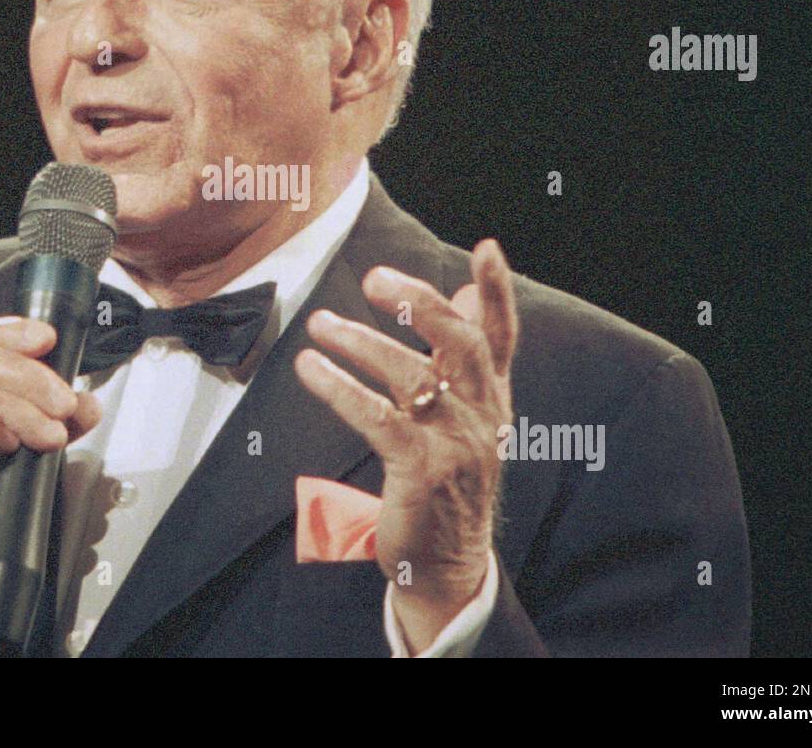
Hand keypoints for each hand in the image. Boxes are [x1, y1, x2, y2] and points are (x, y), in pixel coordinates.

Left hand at [294, 239, 517, 652]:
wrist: (448, 563)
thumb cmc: (450, 478)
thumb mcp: (469, 415)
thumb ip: (464, 355)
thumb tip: (466, 291)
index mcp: (492, 398)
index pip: (501, 336)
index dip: (497, 291)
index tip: (486, 247)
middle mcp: (481, 415)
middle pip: (461, 344)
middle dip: (419, 304)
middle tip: (375, 278)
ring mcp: (454, 444)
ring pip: (409, 376)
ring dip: (359, 342)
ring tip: (320, 324)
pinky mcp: (420, 471)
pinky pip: (376, 417)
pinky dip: (339, 387)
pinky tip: (310, 369)